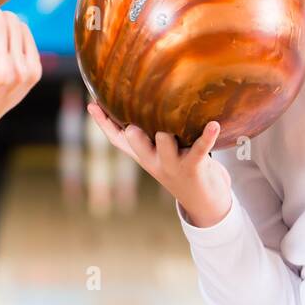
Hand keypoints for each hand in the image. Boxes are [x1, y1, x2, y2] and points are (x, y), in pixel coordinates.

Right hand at [85, 103, 232, 227]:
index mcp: (143, 156)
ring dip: (167, 131)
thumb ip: (153, 134)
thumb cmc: (183, 168)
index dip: (103, 123)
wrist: (204, 203)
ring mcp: (172, 165)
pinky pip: (199, 148)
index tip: (91, 104)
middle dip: (133, 132)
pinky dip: (207, 136)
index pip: (117, 139)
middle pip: (135, 143)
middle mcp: (153, 160)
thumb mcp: (162, 154)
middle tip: (131, 123)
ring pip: (164, 143)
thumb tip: (148, 101)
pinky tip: (213, 124)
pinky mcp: (193, 167)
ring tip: (175, 113)